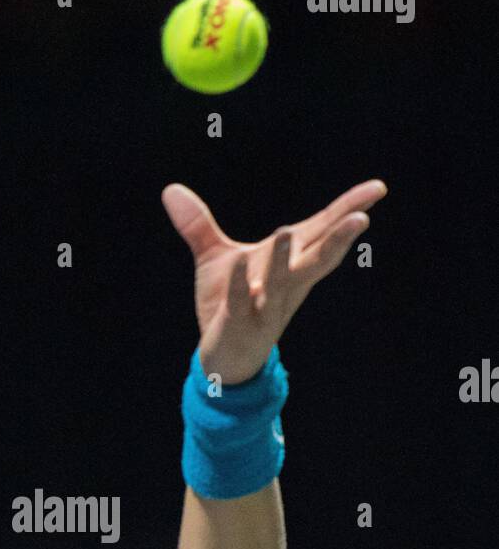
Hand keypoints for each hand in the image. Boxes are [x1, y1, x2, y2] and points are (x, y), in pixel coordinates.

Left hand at [161, 178, 387, 383]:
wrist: (222, 360)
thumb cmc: (227, 306)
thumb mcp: (216, 259)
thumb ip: (198, 224)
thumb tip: (170, 189)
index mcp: (289, 263)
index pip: (323, 231)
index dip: (348, 210)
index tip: (378, 189)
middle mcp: (286, 285)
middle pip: (318, 258)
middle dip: (339, 238)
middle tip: (363, 217)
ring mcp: (265, 306)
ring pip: (281, 282)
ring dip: (285, 258)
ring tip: (287, 229)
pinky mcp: (239, 323)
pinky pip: (240, 300)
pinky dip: (241, 283)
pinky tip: (241, 262)